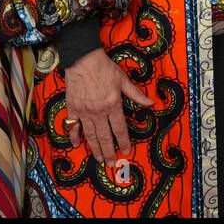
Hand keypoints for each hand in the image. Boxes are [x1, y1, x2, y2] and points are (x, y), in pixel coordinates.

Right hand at [63, 47, 152, 163]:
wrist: (83, 59)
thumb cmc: (105, 68)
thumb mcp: (123, 80)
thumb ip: (136, 94)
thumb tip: (150, 103)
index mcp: (113, 105)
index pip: (120, 129)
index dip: (124, 142)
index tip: (127, 152)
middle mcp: (99, 112)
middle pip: (105, 137)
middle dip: (109, 152)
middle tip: (112, 164)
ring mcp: (84, 111)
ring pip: (90, 135)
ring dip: (95, 149)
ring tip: (99, 159)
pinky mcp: (73, 108)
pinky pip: (73, 126)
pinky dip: (74, 136)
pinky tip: (77, 145)